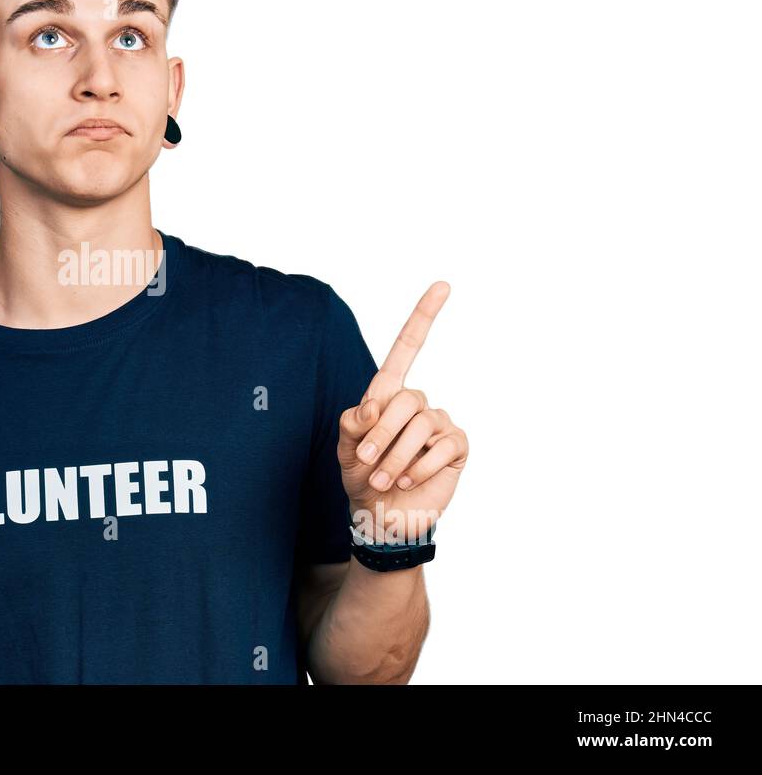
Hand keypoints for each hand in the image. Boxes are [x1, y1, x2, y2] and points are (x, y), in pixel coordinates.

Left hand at [337, 281, 468, 541]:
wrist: (381, 516)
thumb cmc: (362, 477)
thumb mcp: (345, 449)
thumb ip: (352, 423)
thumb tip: (375, 406)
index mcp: (388, 395)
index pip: (407, 348)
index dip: (424, 316)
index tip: (443, 284)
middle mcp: (417, 404)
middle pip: (406, 398)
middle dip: (383, 432)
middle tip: (368, 461)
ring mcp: (439, 424)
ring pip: (422, 425)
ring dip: (397, 455)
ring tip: (385, 479)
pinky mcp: (457, 447)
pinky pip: (444, 445)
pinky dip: (422, 465)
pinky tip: (410, 479)